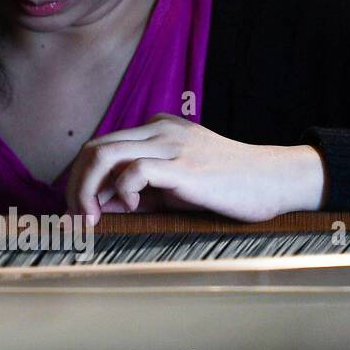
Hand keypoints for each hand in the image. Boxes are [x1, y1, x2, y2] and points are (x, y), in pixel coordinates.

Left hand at [65, 114, 327, 222]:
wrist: (273, 180)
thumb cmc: (227, 187)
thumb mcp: (174, 186)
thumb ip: (137, 190)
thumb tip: (97, 206)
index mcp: (156, 129)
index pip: (100, 147)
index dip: (80, 180)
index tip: (77, 211)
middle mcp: (159, 129)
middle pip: (94, 148)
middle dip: (75, 186)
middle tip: (76, 219)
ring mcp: (171, 144)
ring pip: (105, 155)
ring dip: (87, 190)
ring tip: (91, 218)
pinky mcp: (184, 165)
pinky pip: (134, 170)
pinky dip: (122, 191)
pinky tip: (131, 208)